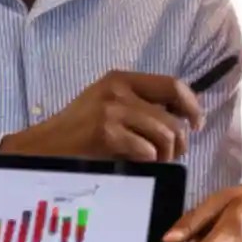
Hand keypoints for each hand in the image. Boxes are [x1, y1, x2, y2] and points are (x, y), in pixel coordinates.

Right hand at [0, 70, 203, 161]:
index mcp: (121, 77)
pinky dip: (147, 162)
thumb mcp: (109, 104)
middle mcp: (118, 89)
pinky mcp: (106, 132)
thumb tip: (184, 118)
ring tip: (153, 161)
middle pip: (173, 117)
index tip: (196, 125)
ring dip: (165, 155)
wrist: (45, 146)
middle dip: (180, 142)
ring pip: (165, 135)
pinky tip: (133, 163)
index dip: (192, 106)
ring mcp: (111, 110)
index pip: (173, 84)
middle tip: (172, 155)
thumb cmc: (80, 130)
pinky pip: (147, 151)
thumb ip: (140, 104)